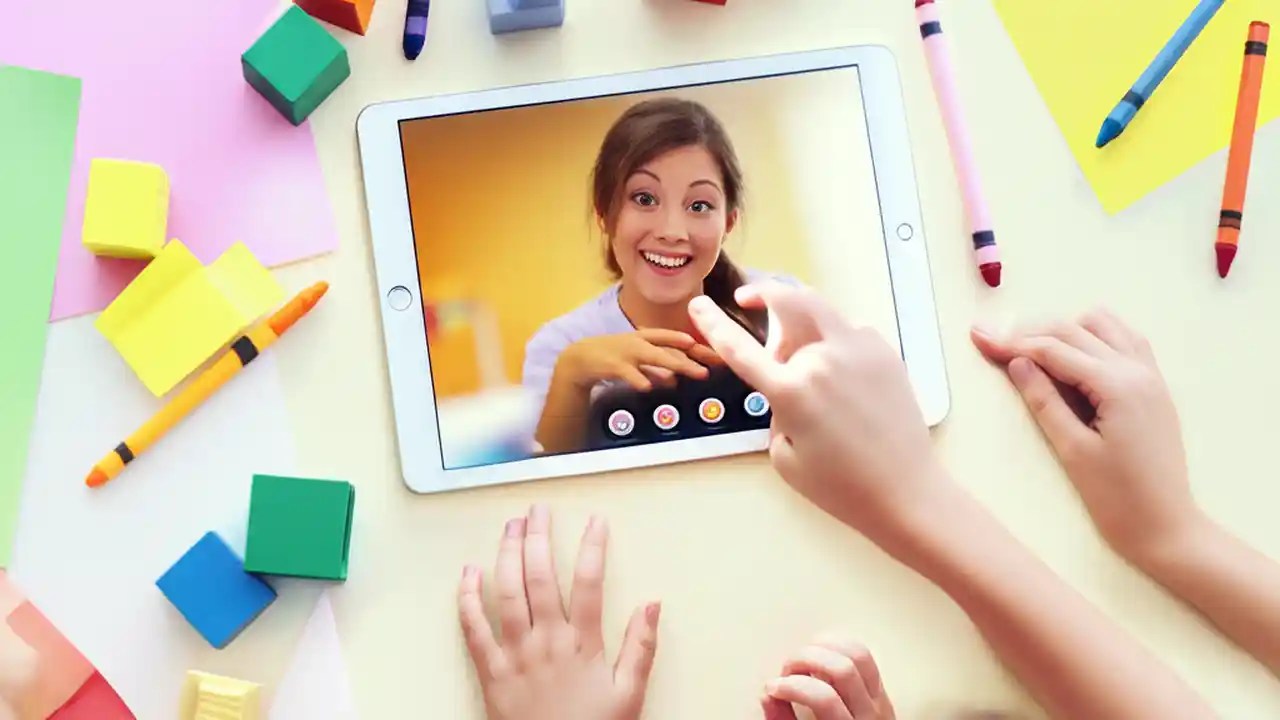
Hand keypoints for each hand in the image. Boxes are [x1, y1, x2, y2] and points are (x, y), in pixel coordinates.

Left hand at [458, 506, 659, 719]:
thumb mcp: (629, 695)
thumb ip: (641, 647)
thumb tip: (652, 604)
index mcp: (582, 644)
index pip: (589, 582)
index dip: (593, 546)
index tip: (596, 521)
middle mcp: (546, 641)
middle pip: (540, 576)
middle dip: (539, 536)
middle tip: (539, 510)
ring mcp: (514, 653)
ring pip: (506, 592)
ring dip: (506, 553)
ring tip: (510, 526)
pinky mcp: (490, 670)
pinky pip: (473, 628)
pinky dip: (467, 597)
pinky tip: (468, 572)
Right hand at [557, 329, 719, 391]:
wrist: (578, 358)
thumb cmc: (610, 358)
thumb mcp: (634, 360)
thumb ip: (655, 368)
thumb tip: (675, 379)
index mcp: (643, 338)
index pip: (671, 337)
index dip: (691, 343)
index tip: (711, 350)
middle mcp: (638, 342)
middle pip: (668, 349)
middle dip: (688, 359)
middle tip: (706, 370)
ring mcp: (626, 353)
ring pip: (653, 358)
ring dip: (671, 366)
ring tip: (685, 376)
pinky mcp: (613, 365)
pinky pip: (629, 373)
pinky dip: (639, 379)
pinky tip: (648, 387)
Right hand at [688, 283, 948, 544]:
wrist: (906, 490)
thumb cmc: (841, 485)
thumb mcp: (784, 456)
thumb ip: (776, 409)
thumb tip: (786, 382)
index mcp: (792, 391)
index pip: (739, 348)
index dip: (713, 323)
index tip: (699, 305)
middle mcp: (824, 360)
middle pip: (788, 300)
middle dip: (764, 292)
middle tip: (750, 297)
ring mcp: (859, 350)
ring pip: (819, 309)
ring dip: (799, 318)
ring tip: (795, 349)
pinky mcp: (885, 352)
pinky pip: (848, 330)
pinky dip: (832, 339)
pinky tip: (835, 370)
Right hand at [761, 638, 895, 719]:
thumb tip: (768, 696)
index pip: (825, 699)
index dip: (793, 687)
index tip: (773, 688)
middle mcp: (870, 714)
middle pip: (842, 668)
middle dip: (805, 660)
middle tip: (786, 672)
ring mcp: (879, 699)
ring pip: (858, 654)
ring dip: (824, 646)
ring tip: (803, 657)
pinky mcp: (881, 690)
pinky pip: (865, 655)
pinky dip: (839, 645)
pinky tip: (820, 653)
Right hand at [971, 310, 1198, 560]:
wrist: (1166, 527)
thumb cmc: (1117, 498)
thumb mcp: (1072, 450)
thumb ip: (1044, 400)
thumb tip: (1018, 362)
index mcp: (1117, 385)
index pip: (1054, 349)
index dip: (1012, 342)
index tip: (980, 338)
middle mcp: (1138, 369)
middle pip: (1075, 330)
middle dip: (1031, 331)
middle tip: (994, 338)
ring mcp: (1151, 375)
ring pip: (1104, 325)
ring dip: (1066, 329)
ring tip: (1033, 349)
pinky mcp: (1155, 386)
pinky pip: (1125, 340)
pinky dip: (1095, 337)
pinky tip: (1075, 355)